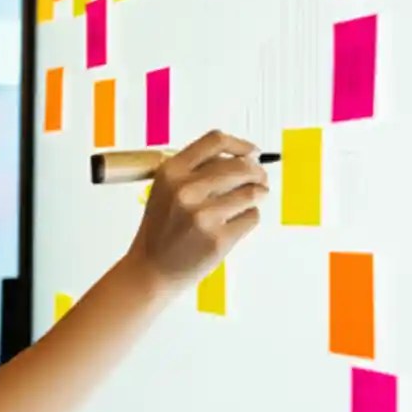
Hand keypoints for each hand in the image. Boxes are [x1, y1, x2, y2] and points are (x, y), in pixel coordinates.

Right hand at [127, 130, 268, 289]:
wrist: (152, 269)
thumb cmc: (163, 228)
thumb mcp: (166, 189)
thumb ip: (197, 170)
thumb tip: (245, 157)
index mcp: (171, 172)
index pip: (215, 141)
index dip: (240, 144)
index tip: (252, 152)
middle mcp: (185, 190)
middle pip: (241, 166)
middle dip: (257, 172)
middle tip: (260, 180)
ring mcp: (203, 216)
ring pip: (252, 192)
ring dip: (258, 195)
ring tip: (249, 201)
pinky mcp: (219, 239)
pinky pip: (252, 217)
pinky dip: (249, 218)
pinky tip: (233, 224)